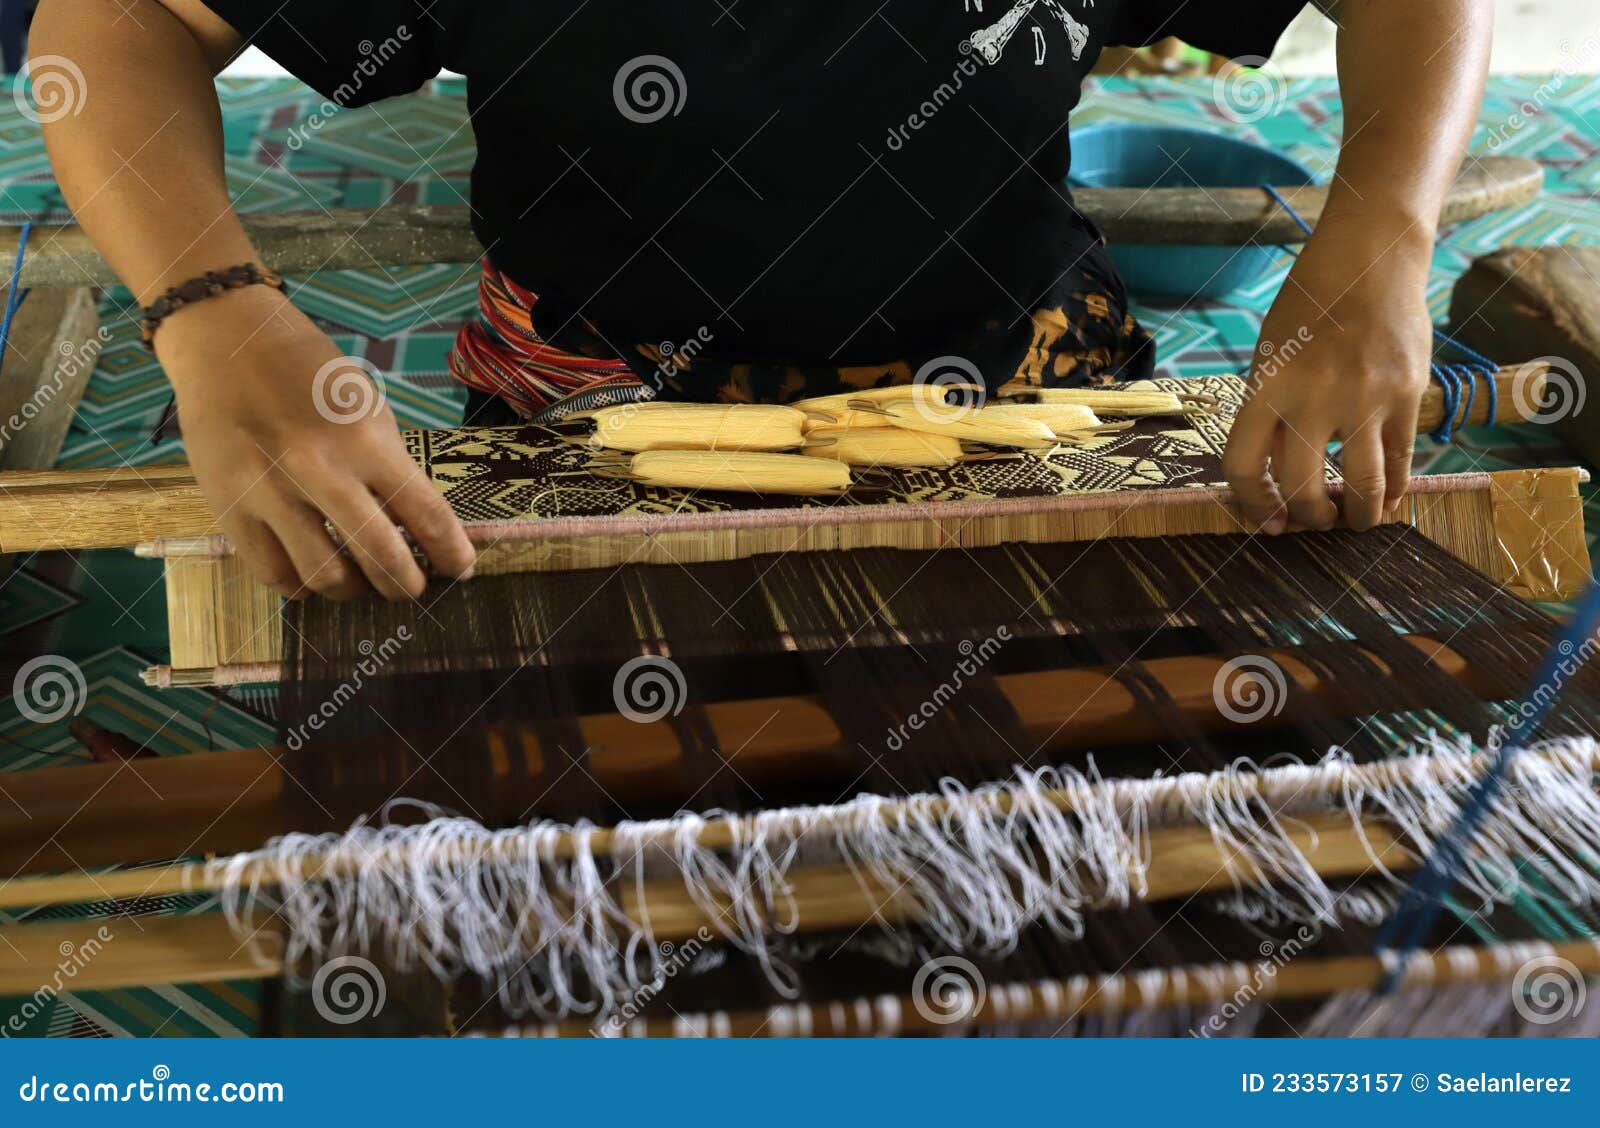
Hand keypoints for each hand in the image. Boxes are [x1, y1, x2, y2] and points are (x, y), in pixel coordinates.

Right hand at [157, 286, 475, 599]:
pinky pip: (274, 573)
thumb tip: (420, 529)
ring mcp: (269, 492)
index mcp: (365, 439)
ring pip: (326, 576)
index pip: (426, 513)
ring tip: (360, 581)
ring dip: (354, 589)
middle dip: (405, 583)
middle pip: (380, 556)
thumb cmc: (310, 375)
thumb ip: (391, 468)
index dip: (451, 551)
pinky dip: (302, 585)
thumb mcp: (366, 408)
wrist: (227, 342)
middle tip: (411, 587)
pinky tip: (313, 574)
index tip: (461, 568)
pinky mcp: (229, 508)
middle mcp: (319, 470)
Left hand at [1221, 225, 1432, 533]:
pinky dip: (1394, 489)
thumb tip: (1281, 480)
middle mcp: (1313, 397)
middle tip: (1316, 521)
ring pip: (1363, 486)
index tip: (1268, 521)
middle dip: (1308, 517)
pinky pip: (1400, 460)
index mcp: (1266, 387)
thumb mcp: (1272, 356)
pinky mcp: (1406, 395)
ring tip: (1355, 520)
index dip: (1253, 505)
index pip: (1244, 466)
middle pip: (1303, 488)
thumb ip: (1274, 413)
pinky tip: (1388, 498)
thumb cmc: (1310, 308)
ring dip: (1358, 517)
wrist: (1369, 259)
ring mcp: (1364, 398)